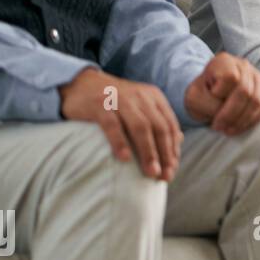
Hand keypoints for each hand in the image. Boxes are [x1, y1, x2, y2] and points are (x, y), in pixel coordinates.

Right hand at [59, 67, 181, 180]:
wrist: (80, 83)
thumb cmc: (114, 101)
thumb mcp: (139, 107)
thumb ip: (158, 121)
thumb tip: (179, 142)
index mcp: (154, 97)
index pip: (170, 126)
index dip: (173, 149)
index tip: (172, 170)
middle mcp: (140, 96)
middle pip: (159, 127)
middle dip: (164, 154)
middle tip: (164, 176)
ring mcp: (120, 99)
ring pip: (140, 127)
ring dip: (148, 151)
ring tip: (151, 172)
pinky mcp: (99, 104)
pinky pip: (112, 125)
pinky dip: (120, 142)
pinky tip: (125, 158)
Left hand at [185, 52, 259, 135]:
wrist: (210, 96)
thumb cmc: (202, 96)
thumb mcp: (194, 98)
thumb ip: (208, 103)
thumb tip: (228, 113)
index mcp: (224, 61)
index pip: (230, 77)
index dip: (220, 95)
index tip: (207, 105)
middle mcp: (244, 65)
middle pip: (246, 91)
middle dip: (231, 114)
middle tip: (219, 127)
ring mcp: (258, 76)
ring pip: (258, 101)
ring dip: (242, 120)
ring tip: (228, 130)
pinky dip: (253, 121)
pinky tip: (240, 126)